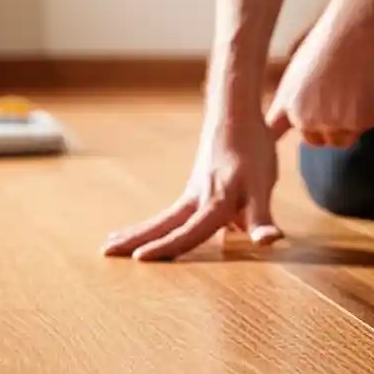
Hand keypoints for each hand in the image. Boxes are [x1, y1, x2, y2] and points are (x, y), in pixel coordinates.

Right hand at [102, 113, 283, 260]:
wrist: (235, 114)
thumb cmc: (254, 150)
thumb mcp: (263, 186)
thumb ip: (261, 217)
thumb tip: (269, 241)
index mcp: (214, 203)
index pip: (188, 232)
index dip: (166, 247)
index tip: (138, 258)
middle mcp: (197, 200)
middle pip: (161, 225)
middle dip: (134, 239)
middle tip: (103, 250)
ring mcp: (192, 194)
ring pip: (161, 218)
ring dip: (137, 232)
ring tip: (110, 241)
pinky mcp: (193, 189)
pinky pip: (170, 213)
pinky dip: (152, 225)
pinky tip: (144, 232)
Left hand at [267, 12, 373, 148]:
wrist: (354, 24)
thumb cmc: (328, 43)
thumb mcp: (296, 75)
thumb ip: (291, 104)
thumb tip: (297, 128)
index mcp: (286, 104)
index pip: (274, 133)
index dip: (282, 137)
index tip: (289, 136)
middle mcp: (303, 118)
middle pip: (317, 140)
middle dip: (329, 126)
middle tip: (342, 96)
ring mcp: (330, 120)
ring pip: (343, 139)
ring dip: (352, 122)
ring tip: (355, 91)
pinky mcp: (358, 118)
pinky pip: (367, 126)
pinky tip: (371, 87)